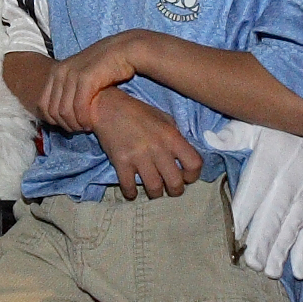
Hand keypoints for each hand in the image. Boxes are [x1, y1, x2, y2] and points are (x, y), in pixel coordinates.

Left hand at [35, 34, 145, 132]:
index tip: (67, 126)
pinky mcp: (86, 78)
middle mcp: (60, 72)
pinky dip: (84, 119)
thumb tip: (59, 111)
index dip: (53, 121)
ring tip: (85, 128)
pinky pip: (79, 107)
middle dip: (65, 125)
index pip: (42, 105)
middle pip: (53, 111)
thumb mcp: (80, 74)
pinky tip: (91, 124)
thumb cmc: (105, 66)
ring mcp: (72, 74)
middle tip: (78, 130)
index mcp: (56, 71)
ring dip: (75, 124)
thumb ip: (69, 89)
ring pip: (65, 111)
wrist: (124, 50)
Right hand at [83, 89, 201, 199]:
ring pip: (154, 188)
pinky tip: (132, 191)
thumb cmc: (138, 112)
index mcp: (172, 136)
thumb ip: (176, 137)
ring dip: (156, 194)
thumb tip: (183, 157)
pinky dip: (131, 193)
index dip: (193, 175)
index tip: (186, 176)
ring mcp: (139, 156)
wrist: (108, 107)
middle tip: (170, 189)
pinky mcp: (121, 162)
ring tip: (154, 190)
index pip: (194, 163)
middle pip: (175, 182)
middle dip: (175, 190)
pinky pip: (129, 187)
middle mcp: (158, 148)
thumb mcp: (164, 118)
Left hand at [209, 118, 302, 278]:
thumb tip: (210, 139)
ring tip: (270, 271)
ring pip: (292, 227)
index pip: (253, 191)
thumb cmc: (283, 128)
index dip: (244, 212)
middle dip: (263, 240)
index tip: (234, 232)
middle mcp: (289, 181)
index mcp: (270, 162)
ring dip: (282, 251)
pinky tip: (299, 271)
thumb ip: (234, 134)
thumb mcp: (257, 123)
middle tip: (252, 262)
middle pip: (274, 215)